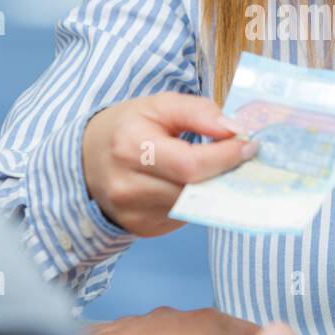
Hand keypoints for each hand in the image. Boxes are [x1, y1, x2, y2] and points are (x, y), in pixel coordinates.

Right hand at [81, 92, 257, 235]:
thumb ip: (198, 112)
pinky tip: (187, 185)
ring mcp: (132, 213)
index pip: (191, 164)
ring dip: (212, 189)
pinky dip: (193, 202)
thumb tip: (234, 130)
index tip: (249, 145)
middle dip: (225, 173)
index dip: (226, 157)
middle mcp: (127, 186)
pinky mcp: (140, 229)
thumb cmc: (127, 127)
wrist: (86, 159)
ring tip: (214, 169)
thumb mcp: (159, 105)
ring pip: (193, 207)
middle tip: (242, 158)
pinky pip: (182, 218)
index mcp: (130, 148)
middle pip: (194, 190)